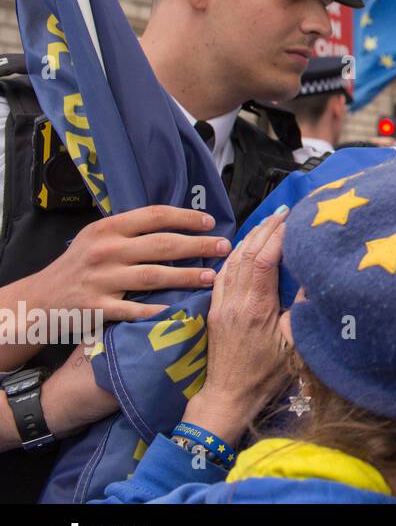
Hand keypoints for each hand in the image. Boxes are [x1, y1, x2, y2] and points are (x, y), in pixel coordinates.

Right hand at [21, 205, 228, 322]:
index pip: (154, 215)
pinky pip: (135, 309)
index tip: (210, 222)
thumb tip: (178, 223)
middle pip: (161, 245)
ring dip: (187, 276)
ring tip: (212, 277)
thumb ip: (131, 230)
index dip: (186, 218)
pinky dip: (158, 309)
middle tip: (225, 247)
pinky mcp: (98, 307)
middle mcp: (106, 250)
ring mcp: (102, 279)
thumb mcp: (98, 237)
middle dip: (198, 245)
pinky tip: (179, 309)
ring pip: (154, 276)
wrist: (41, 298)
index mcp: (108, 228)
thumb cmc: (80, 264)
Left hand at [184, 212, 288, 444]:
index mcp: (257, 309)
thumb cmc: (266, 375)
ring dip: (250, 236)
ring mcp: (222, 304)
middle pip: (248, 253)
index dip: (279, 235)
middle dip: (266, 228)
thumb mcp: (295, 345)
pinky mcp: (215, 309)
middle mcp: (235, 302)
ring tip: (268, 220)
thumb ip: (302, 310)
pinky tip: (245, 245)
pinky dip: (235, 254)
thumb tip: (315, 279)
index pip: (265, 260)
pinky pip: (223, 273)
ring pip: (233, 260)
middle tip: (284, 211)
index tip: (294, 219)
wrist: (229, 396)